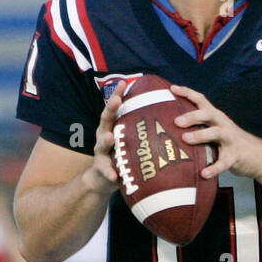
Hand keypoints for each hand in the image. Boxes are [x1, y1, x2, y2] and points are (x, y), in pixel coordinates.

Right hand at [84, 81, 127, 195]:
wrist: (102, 179)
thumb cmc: (121, 154)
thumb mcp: (127, 139)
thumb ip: (137, 127)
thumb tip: (161, 112)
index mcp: (111, 127)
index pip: (113, 108)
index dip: (116, 95)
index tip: (123, 82)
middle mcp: (103, 137)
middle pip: (105, 120)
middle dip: (111, 109)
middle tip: (117, 100)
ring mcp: (100, 153)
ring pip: (101, 145)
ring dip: (106, 141)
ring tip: (110, 137)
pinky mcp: (101, 170)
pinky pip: (105, 171)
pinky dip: (109, 173)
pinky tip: (113, 176)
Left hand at [171, 84, 261, 181]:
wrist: (261, 157)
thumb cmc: (232, 145)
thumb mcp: (217, 132)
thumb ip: (201, 130)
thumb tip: (172, 133)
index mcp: (217, 118)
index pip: (201, 100)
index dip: (187, 93)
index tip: (172, 88)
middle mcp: (224, 125)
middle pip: (208, 114)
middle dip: (192, 116)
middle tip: (176, 121)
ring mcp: (231, 140)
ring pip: (216, 133)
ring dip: (201, 135)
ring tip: (186, 139)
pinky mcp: (236, 156)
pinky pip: (223, 162)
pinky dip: (213, 168)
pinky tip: (203, 173)